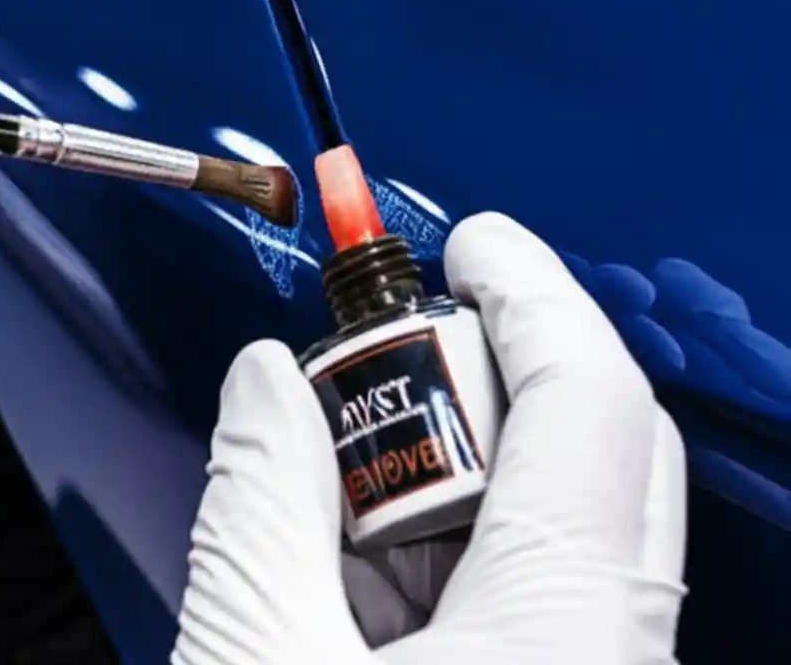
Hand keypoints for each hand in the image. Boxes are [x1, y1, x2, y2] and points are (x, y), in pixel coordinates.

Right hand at [172, 213, 686, 663]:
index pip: (589, 396)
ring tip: (341, 495)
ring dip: (456, 474)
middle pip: (594, 444)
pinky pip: (543, 588)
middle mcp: (613, 648)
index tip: (473, 244)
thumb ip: (256, 500)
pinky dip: (455, 550)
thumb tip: (264, 383)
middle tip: (389, 365)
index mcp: (563, 626)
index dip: (529, 289)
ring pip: (568, 518)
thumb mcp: (254, 652)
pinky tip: (360, 575)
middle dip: (484, 379)